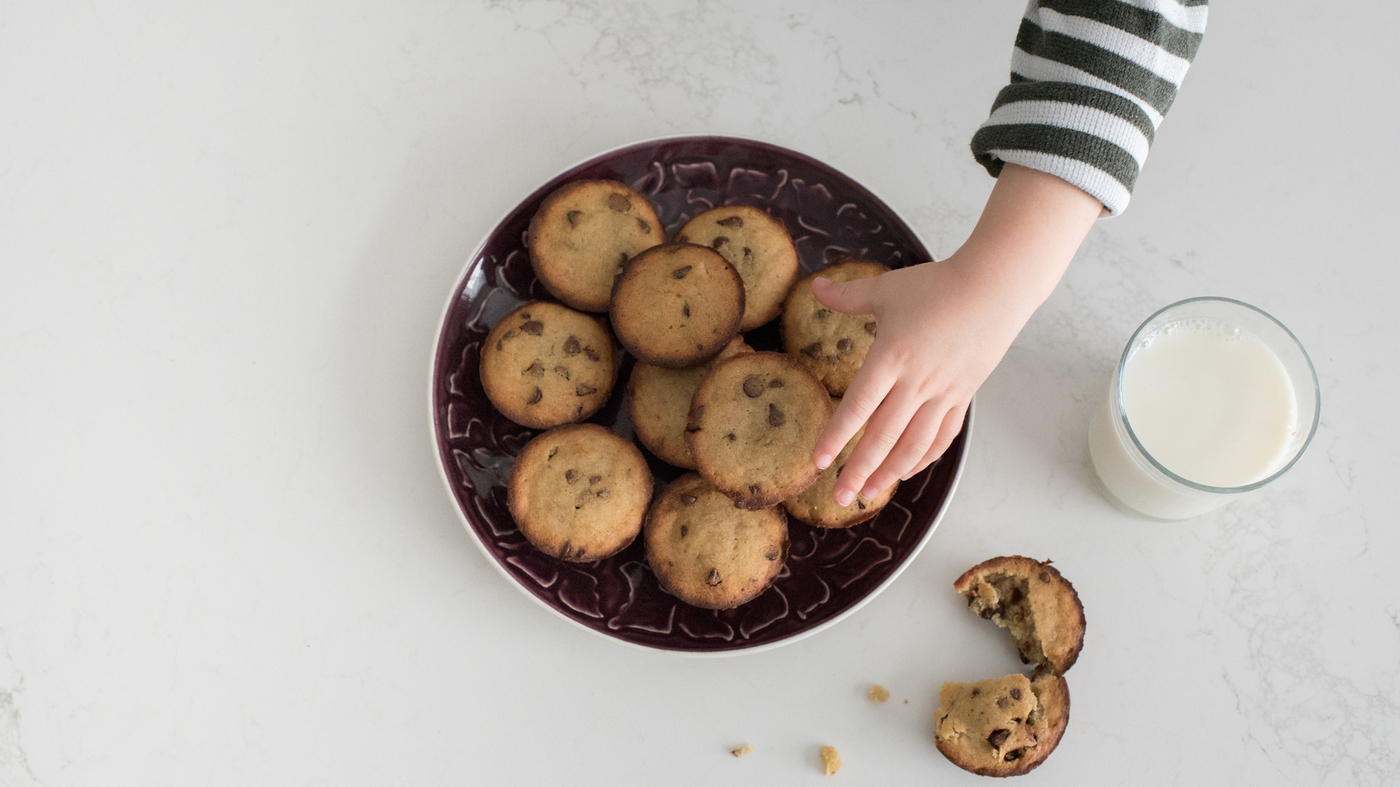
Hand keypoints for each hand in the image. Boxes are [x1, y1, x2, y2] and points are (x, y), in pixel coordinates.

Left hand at [810, 164, 1101, 505]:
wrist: (996, 287)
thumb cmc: (939, 285)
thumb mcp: (887, 288)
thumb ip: (848, 296)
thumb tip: (814, 286)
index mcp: (892, 358)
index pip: (858, 406)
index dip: (836, 437)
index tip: (819, 462)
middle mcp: (917, 382)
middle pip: (883, 436)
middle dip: (859, 470)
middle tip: (838, 498)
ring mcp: (943, 392)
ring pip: (914, 444)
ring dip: (890, 472)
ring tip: (869, 493)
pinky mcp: (963, 395)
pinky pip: (942, 435)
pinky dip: (924, 457)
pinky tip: (907, 471)